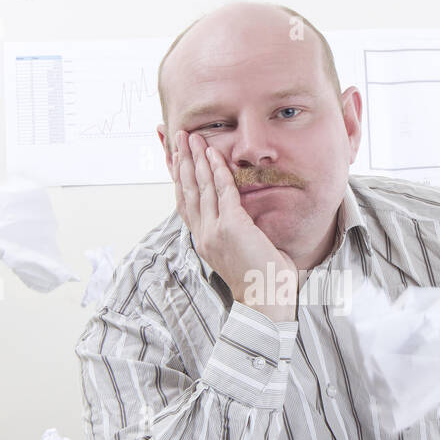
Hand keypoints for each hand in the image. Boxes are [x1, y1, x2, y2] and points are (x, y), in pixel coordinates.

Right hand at [171, 130, 297, 323]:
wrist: (266, 303)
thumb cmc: (263, 281)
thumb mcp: (244, 252)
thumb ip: (240, 232)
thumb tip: (248, 219)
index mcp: (204, 241)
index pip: (185, 202)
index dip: (178, 178)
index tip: (173, 158)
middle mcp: (203, 234)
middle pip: (187, 190)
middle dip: (182, 160)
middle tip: (178, 136)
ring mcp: (214, 231)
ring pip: (200, 187)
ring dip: (195, 158)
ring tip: (191, 137)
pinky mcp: (231, 226)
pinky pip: (222, 191)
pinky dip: (217, 170)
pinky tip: (213, 154)